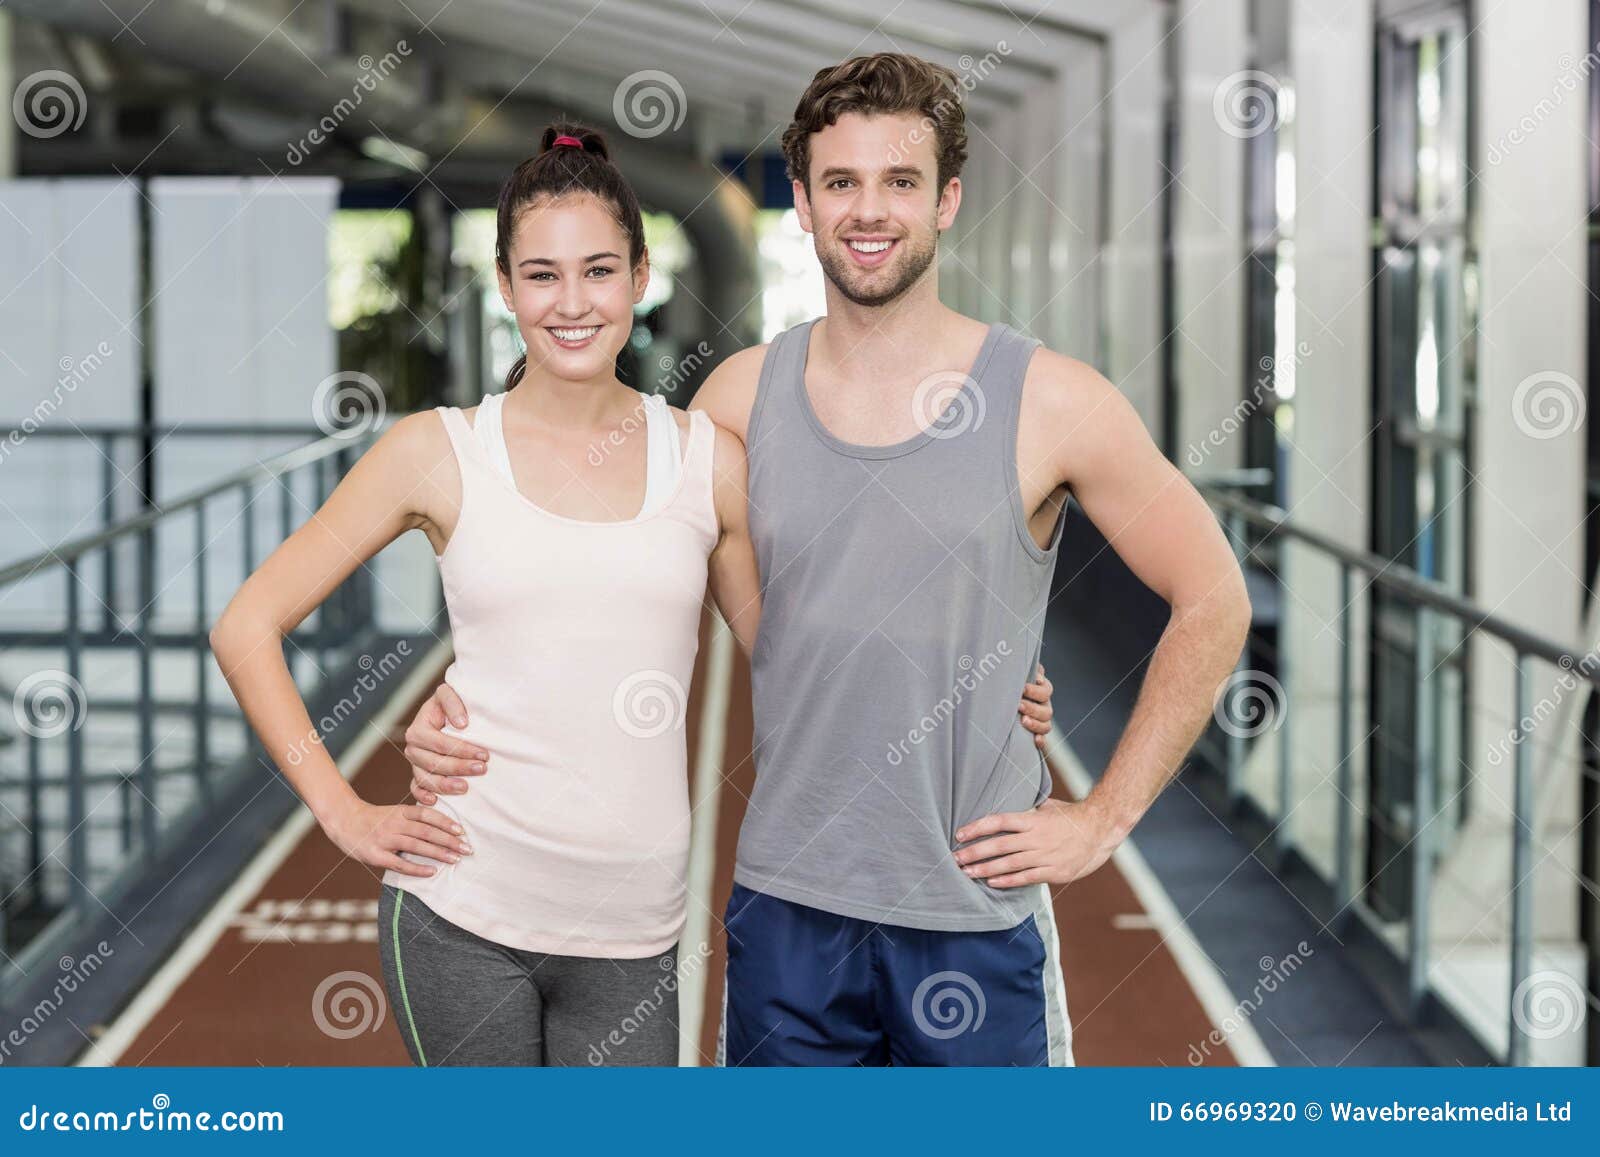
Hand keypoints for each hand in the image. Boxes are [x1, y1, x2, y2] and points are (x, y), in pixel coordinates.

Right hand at [320, 794, 472, 877]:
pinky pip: (400, 863)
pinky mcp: (376, 856)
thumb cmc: (375, 819)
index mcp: (401, 811)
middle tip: (467, 849)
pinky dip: (417, 868)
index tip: (462, 831)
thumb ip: (414, 818)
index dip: (446, 822)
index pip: (428, 815)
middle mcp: (395, 824)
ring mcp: (385, 840)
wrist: (343, 821)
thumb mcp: (395, 812)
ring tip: (456, 859)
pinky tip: (432, 872)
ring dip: (438, 853)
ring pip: (417, 846)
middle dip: (449, 840)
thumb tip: (443, 827)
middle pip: (427, 831)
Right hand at [403, 681, 488, 803]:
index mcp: (418, 728)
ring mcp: (414, 762)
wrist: (444, 712)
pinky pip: (415, 788)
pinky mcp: (418, 773)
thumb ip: (453, 702)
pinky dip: (422, 795)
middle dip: (459, 767)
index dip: (461, 749)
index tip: (484, 753)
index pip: (439, 742)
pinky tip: (435, 801)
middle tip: (482, 769)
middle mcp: (413, 747)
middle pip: (433, 762)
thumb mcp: (449, 695)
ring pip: (425, 778)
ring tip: (465, 788)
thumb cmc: (450, 705)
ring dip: (445, 785)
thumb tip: (461, 724)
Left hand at [952, 796, 1123, 887]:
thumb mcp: (1048, 806)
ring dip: (986, 869)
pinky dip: (1008, 881)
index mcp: (1033, 819)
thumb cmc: (1071, 816)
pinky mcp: (1054, 872)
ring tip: (967, 873)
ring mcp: (1045, 855)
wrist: (1101, 830)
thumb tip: (1005, 803)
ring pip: (1010, 864)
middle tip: (955, 858)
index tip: (960, 834)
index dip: (978, 827)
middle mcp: (1036, 837)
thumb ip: (1027, 808)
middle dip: (975, 852)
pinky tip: (992, 883)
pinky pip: (1027, 878)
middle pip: (1000, 845)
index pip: (999, 821)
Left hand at [1018, 663, 1053, 749]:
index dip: (1039, 687)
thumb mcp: (1014, 679)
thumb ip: (1021, 671)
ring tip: (1023, 721)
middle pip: (1046, 708)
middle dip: (1033, 706)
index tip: (1029, 684)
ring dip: (1035, 722)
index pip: (1046, 688)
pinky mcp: (1037, 735)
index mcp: (1041, 691)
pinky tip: (1035, 740)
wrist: (1006, 712)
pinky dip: (1041, 740)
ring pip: (1046, 724)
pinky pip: (1044, 740)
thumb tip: (1026, 662)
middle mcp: (1044, 706)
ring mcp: (1042, 721)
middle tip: (1019, 704)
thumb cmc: (1010, 690)